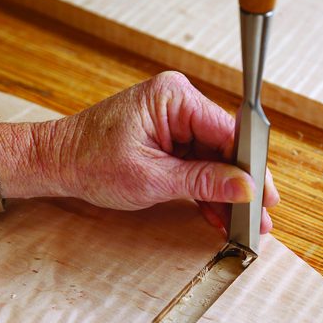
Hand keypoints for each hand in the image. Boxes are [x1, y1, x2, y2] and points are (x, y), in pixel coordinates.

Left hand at [38, 71, 278, 233]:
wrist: (56, 162)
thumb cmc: (90, 161)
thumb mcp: (152, 179)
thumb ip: (203, 182)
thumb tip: (245, 188)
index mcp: (174, 98)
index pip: (228, 131)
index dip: (251, 167)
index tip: (266, 197)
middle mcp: (177, 101)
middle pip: (225, 145)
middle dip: (240, 183)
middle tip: (258, 218)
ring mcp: (173, 118)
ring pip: (213, 157)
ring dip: (224, 191)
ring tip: (241, 224)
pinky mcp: (167, 135)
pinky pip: (196, 161)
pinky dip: (205, 188)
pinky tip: (218, 214)